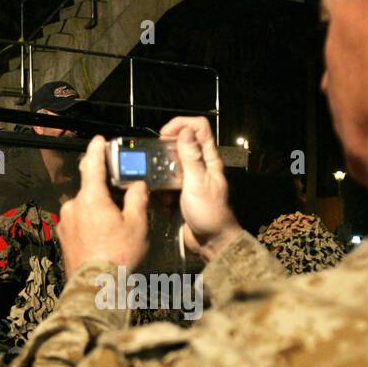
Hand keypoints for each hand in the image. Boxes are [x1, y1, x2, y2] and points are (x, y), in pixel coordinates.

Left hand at [56, 136, 149, 276]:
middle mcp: (73, 206)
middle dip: (105, 189)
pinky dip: (90, 223)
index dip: (97, 149)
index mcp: (91, 198)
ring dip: (98, 209)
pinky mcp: (63, 238)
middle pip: (90, 188)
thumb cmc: (119, 256)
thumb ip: (137, 199)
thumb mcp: (137, 224)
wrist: (97, 287)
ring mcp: (65, 223)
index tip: (99, 140)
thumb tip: (138, 186)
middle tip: (122, 197)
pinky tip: (104, 237)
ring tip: (116, 225)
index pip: (92, 164)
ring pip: (84, 206)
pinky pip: (78, 222)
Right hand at [159, 116, 241, 261]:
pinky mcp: (184, 194)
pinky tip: (162, 200)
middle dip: (166, 149)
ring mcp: (192, 180)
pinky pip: (169, 184)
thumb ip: (191, 157)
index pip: (199, 128)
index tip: (164, 134)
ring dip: (162, 172)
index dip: (181, 124)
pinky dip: (163, 189)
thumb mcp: (198, 183)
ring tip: (157, 182)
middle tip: (155, 158)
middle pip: (183, 143)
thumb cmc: (210, 213)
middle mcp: (201, 166)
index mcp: (209, 159)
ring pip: (173, 165)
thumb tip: (185, 131)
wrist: (212, 242)